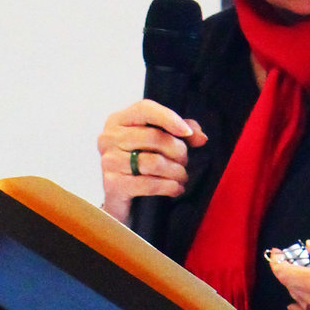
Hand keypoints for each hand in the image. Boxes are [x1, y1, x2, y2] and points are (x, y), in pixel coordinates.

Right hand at [99, 99, 206, 224]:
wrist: (120, 201)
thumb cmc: (140, 166)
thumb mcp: (158, 143)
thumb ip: (180, 132)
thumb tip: (201, 137)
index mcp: (118, 121)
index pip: (145, 109)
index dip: (169, 118)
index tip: (187, 133)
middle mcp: (109, 138)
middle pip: (153, 137)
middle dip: (177, 150)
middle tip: (184, 161)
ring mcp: (109, 161)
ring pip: (154, 162)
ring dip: (176, 171)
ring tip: (182, 176)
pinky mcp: (113, 185)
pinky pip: (149, 184)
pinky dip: (169, 186)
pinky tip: (176, 188)